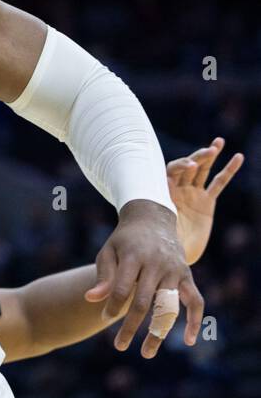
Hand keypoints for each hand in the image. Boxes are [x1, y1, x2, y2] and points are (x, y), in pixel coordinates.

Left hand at [85, 199, 201, 357]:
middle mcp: (157, 265)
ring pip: (169, 307)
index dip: (112, 306)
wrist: (152, 219)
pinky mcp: (187, 276)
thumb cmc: (124, 240)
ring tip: (146, 353)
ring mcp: (175, 271)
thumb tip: (90, 299)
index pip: (122, 288)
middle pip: (144, 302)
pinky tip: (189, 341)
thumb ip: (102, 276)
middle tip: (118, 346)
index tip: (104, 319)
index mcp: (134, 257)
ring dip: (158, 331)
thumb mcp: (108, 251)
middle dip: (130, 326)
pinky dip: (195, 321)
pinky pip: (196, 301)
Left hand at [166, 137, 243, 265]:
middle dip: (198, 157)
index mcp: (163, 191)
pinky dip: (229, 170)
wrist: (174, 255)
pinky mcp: (207, 202)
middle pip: (188, 166)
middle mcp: (177, 189)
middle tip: (210, 150)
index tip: (190, 166)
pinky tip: (238, 157)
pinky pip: (219, 183)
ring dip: (210, 156)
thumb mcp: (159, 225)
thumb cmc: (161, 241)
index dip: (181, 166)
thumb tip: (160, 210)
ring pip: (202, 170)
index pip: (171, 171)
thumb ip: (160, 214)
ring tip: (219, 142)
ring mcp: (192, 194)